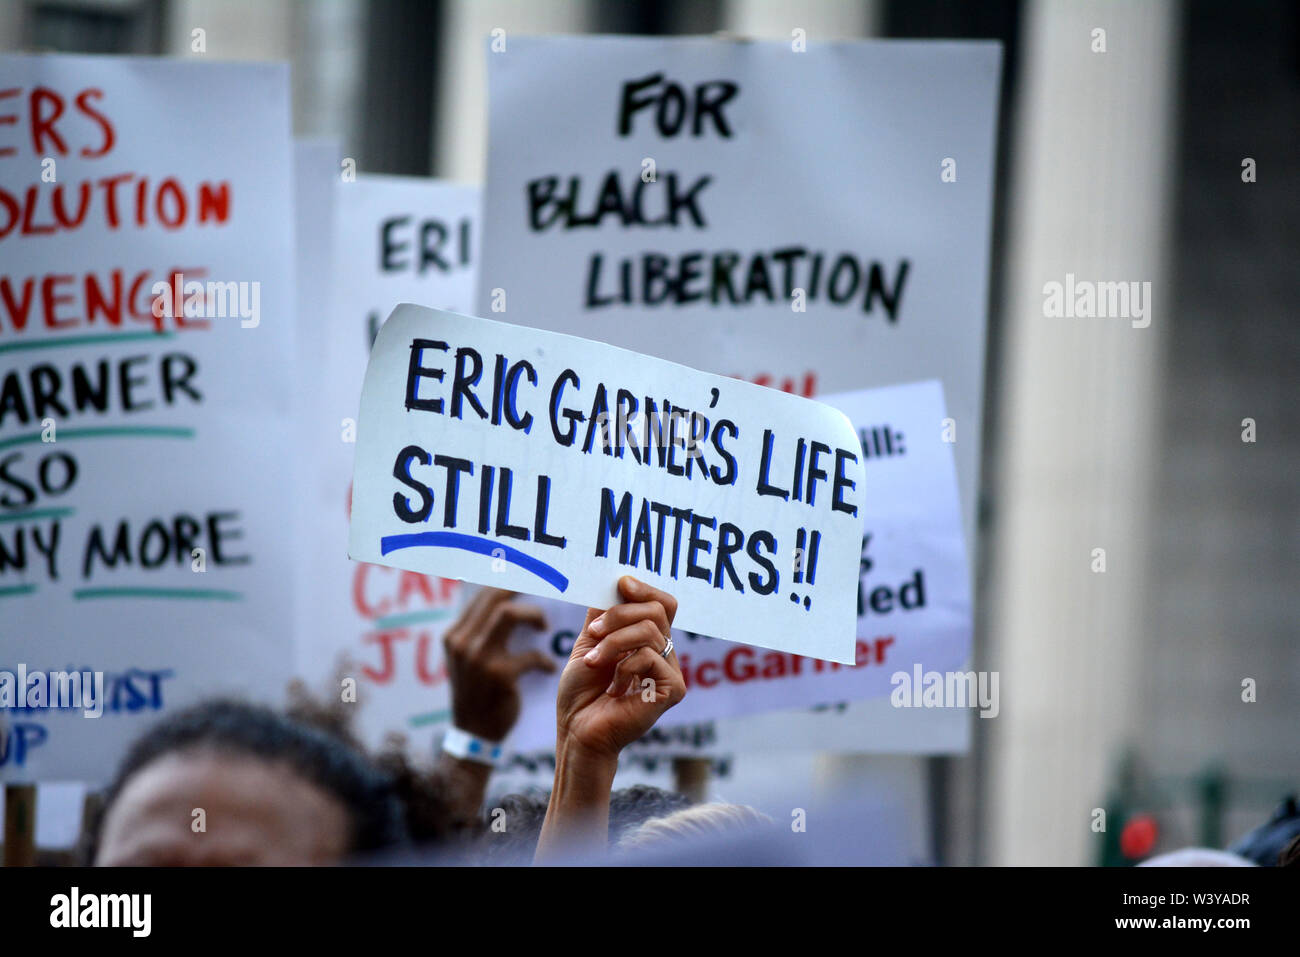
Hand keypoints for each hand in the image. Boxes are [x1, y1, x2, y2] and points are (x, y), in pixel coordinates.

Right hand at [443, 587, 554, 741]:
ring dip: (533, 615)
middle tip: (545, 590)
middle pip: (494, 596)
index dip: (506, 581)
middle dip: (522, 587)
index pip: (481, 595)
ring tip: (544, 627)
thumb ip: (482, 634)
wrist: (475, 734)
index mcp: (455, 636)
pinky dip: (543, 660)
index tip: (527, 576)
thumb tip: (509, 602)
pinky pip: (530, 655)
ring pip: (508, 614)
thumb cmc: (479, 693)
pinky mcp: (499, 675)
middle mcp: (462, 642)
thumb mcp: (469, 660)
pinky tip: (548, 668)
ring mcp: (479, 658)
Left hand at [554, 575, 685, 761]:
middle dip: (621, 614)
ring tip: (593, 661)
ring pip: (651, 631)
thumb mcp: (588, 643)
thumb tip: (616, 581)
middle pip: (658, 610)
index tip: (621, 583)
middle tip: (594, 631)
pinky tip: (614, 686)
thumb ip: (603, 614)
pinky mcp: (673, 690)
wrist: (577, 730)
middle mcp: (663, 655)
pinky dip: (625, 664)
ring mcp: (670, 672)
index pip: (662, 604)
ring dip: (614, 641)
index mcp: (647, 642)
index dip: (646, 589)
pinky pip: (651, 657)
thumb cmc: (581, 693)